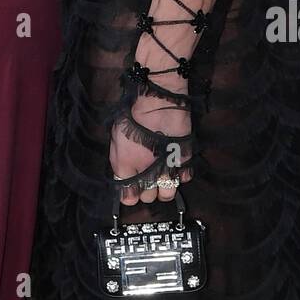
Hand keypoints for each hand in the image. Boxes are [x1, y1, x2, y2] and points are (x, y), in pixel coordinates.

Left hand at [109, 71, 193, 206]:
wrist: (157, 101)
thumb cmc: (133, 115)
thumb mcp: (116, 138)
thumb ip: (118, 161)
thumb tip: (121, 176)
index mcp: (127, 167)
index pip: (128, 197)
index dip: (129, 195)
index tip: (130, 191)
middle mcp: (148, 173)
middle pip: (148, 198)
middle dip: (146, 191)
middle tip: (146, 180)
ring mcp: (167, 168)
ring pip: (167, 194)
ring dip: (163, 189)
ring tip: (162, 178)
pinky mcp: (184, 160)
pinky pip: (184, 178)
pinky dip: (180, 175)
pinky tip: (175, 165)